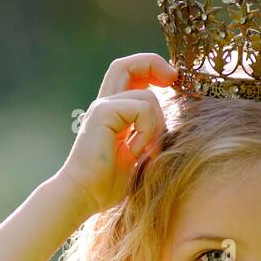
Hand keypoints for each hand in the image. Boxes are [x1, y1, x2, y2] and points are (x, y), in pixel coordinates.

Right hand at [55, 53, 177, 217]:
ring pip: (147, 97)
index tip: (171, 81)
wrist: (84, 196)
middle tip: (173, 79)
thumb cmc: (108, 184)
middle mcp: (105, 104)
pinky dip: (146, 131)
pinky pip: (141, 109)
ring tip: (145, 150)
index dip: (151, 68)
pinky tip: (135, 152)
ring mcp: (102, 107)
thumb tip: (176, 122)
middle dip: (154, 64)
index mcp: (113, 111)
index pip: (129, 73)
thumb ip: (150, 134)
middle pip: (127, 64)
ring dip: (156, 125)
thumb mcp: (138, 154)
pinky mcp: (102, 113)